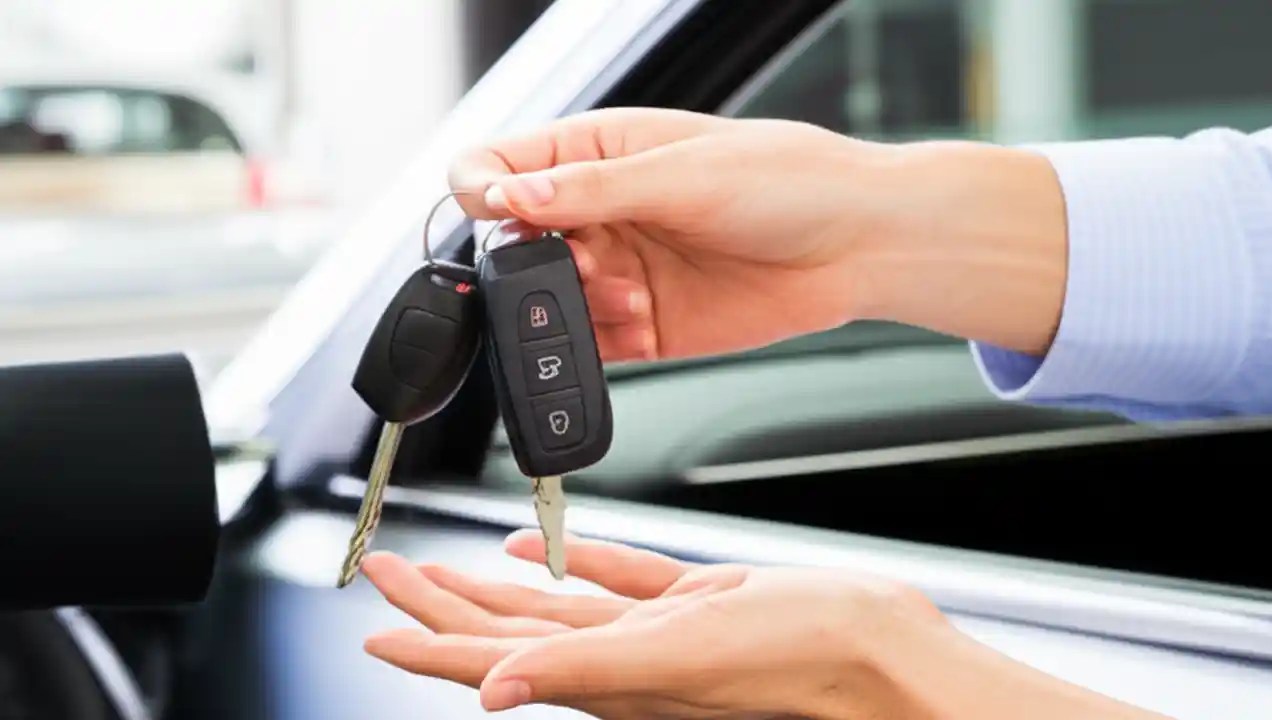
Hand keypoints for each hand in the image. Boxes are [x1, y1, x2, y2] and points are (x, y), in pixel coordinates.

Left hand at [359, 531, 946, 718]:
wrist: (877, 653)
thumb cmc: (794, 665)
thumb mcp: (677, 661)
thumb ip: (581, 671)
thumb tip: (490, 692)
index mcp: (605, 680)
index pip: (490, 661)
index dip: (429, 642)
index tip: (375, 625)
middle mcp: (618, 661)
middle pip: (504, 630)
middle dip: (441, 603)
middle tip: (388, 574)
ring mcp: (654, 632)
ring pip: (550, 604)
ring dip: (491, 585)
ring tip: (442, 567)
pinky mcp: (691, 604)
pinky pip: (614, 579)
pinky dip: (574, 562)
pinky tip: (540, 549)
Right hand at [450, 107, 1067, 359]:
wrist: (858, 246)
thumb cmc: (788, 181)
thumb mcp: (683, 174)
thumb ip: (592, 192)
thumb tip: (509, 194)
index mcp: (599, 153)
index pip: (501, 166)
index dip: (485, 190)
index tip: (504, 213)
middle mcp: (601, 213)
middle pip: (515, 243)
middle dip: (534, 262)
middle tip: (585, 263)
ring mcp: (620, 271)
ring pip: (548, 301)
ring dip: (571, 306)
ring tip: (629, 295)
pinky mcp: (645, 326)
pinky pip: (592, 346)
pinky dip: (596, 346)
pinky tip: (638, 322)